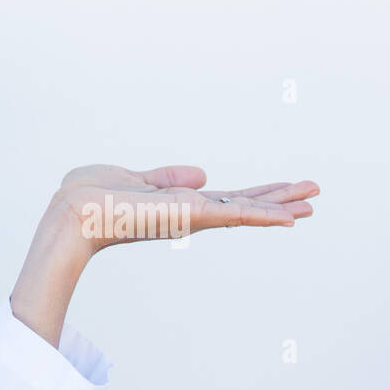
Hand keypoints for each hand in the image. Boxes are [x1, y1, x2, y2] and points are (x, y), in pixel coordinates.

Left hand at [55, 163, 318, 254]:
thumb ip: (165, 177)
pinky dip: (263, 216)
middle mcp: (188, 213)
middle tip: (314, 194)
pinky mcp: (189, 216)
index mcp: (176, 204)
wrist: (75, 212)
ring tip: (314, 201)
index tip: (282, 190)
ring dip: (281, 206)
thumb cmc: (90, 196)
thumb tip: (201, 173)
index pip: (223, 199)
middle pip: (243, 205)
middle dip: (278, 200)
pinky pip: (234, 215)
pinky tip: (290, 216)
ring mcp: (191, 216)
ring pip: (245, 210)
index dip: (253, 195)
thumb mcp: (133, 178)